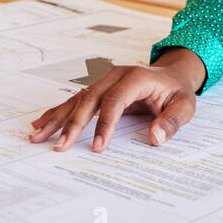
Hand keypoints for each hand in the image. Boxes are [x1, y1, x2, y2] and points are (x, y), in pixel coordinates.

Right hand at [28, 47, 205, 152]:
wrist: (173, 74)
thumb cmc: (177, 92)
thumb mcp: (184, 107)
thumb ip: (171, 122)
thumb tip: (155, 138)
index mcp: (136, 78)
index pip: (115, 101)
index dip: (105, 124)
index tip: (98, 148)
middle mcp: (116, 76)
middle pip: (90, 99)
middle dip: (73, 124)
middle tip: (60, 146)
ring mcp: (104, 80)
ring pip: (77, 100)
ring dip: (58, 118)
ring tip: (38, 136)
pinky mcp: (99, 88)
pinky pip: (76, 100)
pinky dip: (59, 112)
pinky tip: (42, 122)